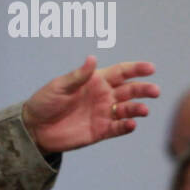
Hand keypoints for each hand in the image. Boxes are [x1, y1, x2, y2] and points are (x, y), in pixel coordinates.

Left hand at [22, 57, 158, 153]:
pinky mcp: (101, 131)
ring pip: (128, 109)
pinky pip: (118, 128)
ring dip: (137, 108)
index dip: (136, 69)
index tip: (150, 68)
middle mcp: (104, 96)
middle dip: (143, 89)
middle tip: (154, 91)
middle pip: (130, 90)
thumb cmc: (45, 101)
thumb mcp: (59, 86)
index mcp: (96, 80)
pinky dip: (126, 126)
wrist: (35, 128)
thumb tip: (93, 58)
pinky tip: (132, 124)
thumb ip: (78, 76)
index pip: (121, 72)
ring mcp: (104, 114)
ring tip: (143, 110)